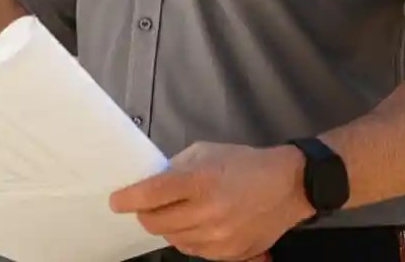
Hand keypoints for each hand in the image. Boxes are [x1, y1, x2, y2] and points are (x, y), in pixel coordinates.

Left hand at [109, 142, 312, 260]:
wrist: (288, 186)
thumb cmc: (244, 163)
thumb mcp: (207, 153)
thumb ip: (177, 168)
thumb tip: (150, 183)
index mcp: (200, 181)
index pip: (150, 195)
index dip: (127, 199)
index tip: (116, 201)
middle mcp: (207, 212)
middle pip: (155, 223)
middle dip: (145, 214)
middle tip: (148, 206)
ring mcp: (219, 237)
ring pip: (172, 239)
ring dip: (168, 226)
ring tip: (179, 212)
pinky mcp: (229, 254)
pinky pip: (193, 251)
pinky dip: (188, 238)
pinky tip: (198, 224)